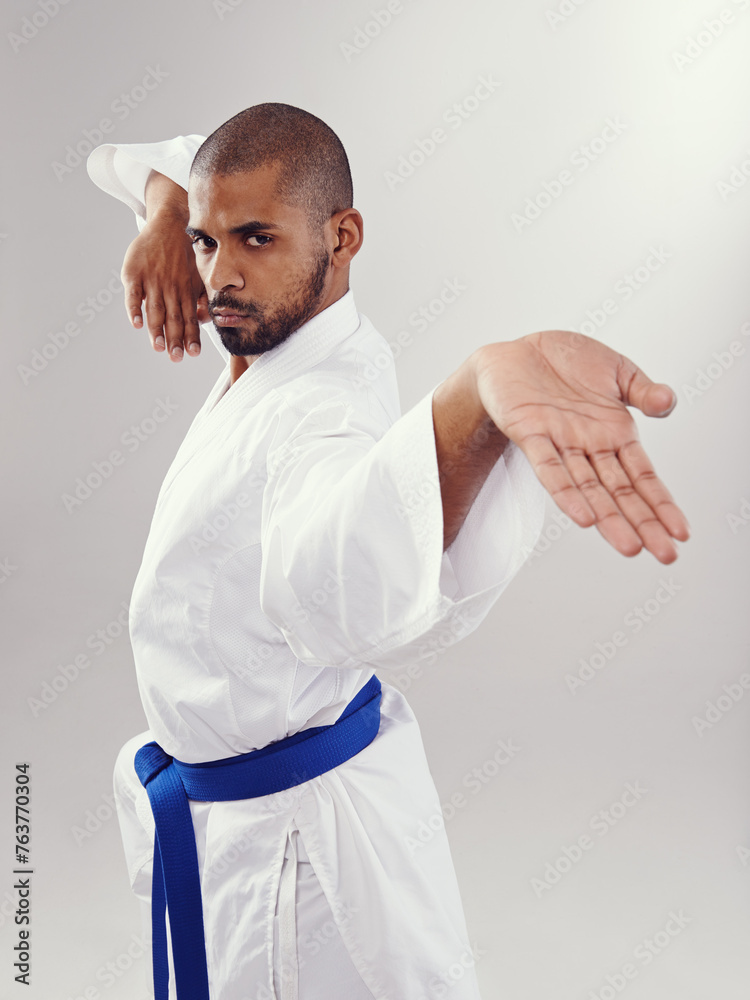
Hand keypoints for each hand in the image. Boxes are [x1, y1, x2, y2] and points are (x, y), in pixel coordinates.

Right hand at [121, 211, 209, 360]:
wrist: (171, 223)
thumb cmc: (185, 254)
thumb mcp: (199, 274)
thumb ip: (201, 298)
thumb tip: (204, 320)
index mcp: (186, 291)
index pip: (189, 319)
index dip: (190, 337)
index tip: (192, 353)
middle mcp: (170, 288)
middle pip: (172, 318)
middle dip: (174, 339)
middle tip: (175, 357)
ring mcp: (152, 280)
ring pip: (155, 309)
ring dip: (156, 330)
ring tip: (159, 347)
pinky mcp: (134, 273)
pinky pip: (134, 294)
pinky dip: (134, 309)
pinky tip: (136, 324)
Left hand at [473, 330, 689, 562]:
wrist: (516, 352)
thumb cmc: (565, 361)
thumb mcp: (616, 370)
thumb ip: (642, 389)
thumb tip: (668, 401)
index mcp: (613, 433)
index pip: (643, 476)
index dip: (661, 503)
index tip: (680, 533)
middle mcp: (589, 445)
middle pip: (620, 492)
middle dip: (643, 524)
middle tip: (665, 556)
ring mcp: (560, 443)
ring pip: (588, 489)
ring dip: (608, 518)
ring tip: (629, 547)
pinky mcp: (530, 434)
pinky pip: (548, 468)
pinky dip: (565, 492)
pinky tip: (582, 516)